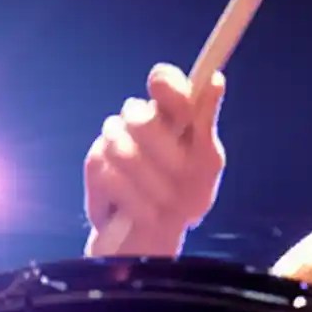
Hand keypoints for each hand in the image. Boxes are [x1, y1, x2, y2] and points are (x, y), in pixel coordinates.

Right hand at [83, 63, 225, 255]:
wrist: (157, 231)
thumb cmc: (188, 191)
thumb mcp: (206, 159)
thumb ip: (205, 121)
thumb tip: (216, 80)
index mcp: (172, 112)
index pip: (164, 81)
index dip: (168, 86)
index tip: (180, 105)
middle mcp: (140, 118)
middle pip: (139, 115)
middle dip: (165, 151)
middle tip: (182, 173)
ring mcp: (114, 138)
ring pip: (123, 149)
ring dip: (152, 182)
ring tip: (167, 201)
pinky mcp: (95, 164)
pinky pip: (111, 176)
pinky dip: (135, 199)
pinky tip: (147, 212)